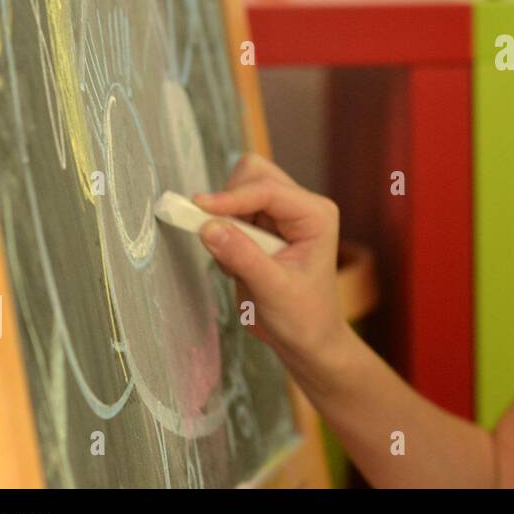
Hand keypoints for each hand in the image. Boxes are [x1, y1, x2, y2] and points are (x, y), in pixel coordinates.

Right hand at [193, 153, 348, 389]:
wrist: (306, 339)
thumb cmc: (303, 317)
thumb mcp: (273, 290)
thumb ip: (242, 257)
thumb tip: (208, 226)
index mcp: (315, 214)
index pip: (268, 190)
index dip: (231, 197)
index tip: (198, 208)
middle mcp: (300, 207)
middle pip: (253, 174)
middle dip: (229, 201)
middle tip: (217, 238)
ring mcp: (280, 214)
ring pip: (237, 190)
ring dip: (224, 220)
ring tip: (236, 262)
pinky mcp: (261, 226)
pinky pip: (229, 213)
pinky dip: (222, 233)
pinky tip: (238, 265)